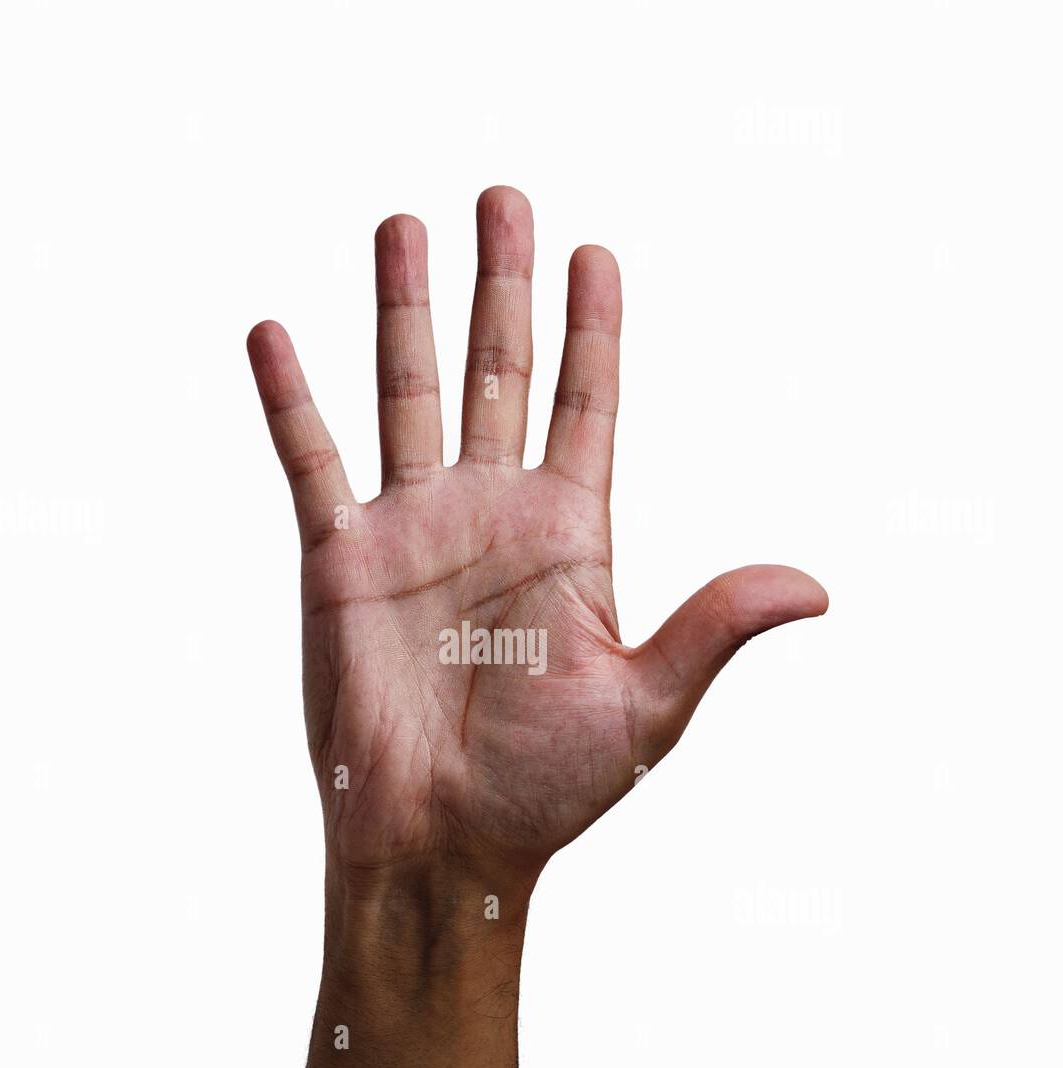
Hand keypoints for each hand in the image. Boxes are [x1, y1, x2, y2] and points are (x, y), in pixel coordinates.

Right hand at [248, 187, 825, 879]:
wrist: (440, 845)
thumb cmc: (544, 790)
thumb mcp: (647, 705)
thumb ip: (715, 626)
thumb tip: (816, 587)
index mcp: (568, 538)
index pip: (586, 407)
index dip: (594, 331)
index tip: (598, 255)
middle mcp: (490, 516)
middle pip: (500, 372)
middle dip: (504, 286)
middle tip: (504, 200)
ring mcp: (412, 530)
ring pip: (406, 392)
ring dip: (404, 309)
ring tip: (403, 224)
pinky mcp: (338, 560)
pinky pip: (310, 460)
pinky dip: (290, 398)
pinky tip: (274, 332)